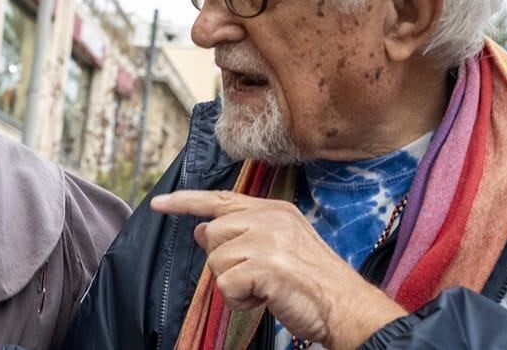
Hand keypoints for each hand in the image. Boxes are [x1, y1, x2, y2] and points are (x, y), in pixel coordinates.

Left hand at [151, 191, 406, 349]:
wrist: (346, 306)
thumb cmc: (313, 283)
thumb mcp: (278, 247)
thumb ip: (241, 233)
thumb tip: (200, 229)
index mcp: (273, 210)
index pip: (220, 200)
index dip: (186, 202)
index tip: (159, 203)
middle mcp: (269, 217)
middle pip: (212, 234)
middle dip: (225, 262)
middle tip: (257, 276)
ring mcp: (266, 239)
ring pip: (215, 261)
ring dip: (234, 284)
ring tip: (265, 288)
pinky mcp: (263, 265)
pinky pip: (225, 285)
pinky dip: (240, 300)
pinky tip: (264, 298)